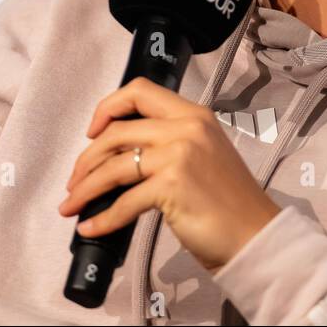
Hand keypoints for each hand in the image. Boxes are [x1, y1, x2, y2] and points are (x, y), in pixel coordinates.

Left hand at [57, 76, 282, 272]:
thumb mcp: (203, 155)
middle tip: (74, 182)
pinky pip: (123, 202)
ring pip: (113, 165)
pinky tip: (90, 228)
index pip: (140, 91)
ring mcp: (179, 155)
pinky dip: (101, 218)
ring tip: (72, 206)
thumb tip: (119, 155)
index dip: (108, 107)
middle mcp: (187, 127)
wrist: (255, 235)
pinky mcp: (172, 186)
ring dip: (85, 188)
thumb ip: (171, 143)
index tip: (93, 132)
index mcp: (194, 115)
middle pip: (117, 131)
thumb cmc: (229, 202)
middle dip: (87, 159)